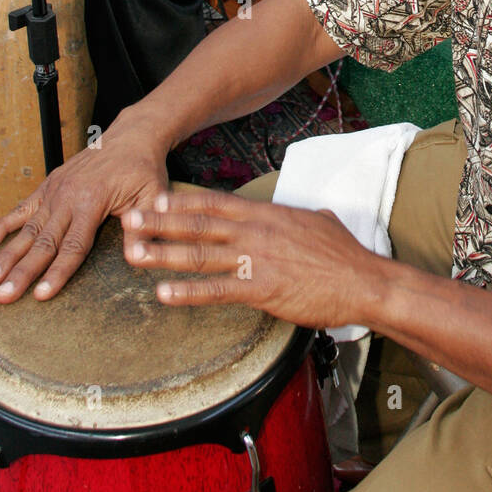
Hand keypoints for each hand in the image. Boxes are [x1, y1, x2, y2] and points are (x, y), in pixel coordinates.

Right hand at [0, 115, 170, 301]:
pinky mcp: (49, 185)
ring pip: (28, 229)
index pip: (73, 246)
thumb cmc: (143, 169)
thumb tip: (138, 257)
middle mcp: (68, 197)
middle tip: (3, 296)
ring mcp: (55, 190)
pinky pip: (22, 208)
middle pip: (43, 243)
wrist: (132, 136)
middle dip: (21, 272)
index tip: (40, 295)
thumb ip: (144, 227)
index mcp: (93, 202)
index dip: (57, 273)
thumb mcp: (153, 196)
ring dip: (7, 255)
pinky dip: (3, 225)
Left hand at [121, 189, 383, 328]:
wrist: (363, 281)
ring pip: (200, 255)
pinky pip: (216, 290)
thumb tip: (310, 215)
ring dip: (163, 254)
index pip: (217, 204)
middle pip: (199, 224)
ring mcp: (255, 260)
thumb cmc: (344, 255)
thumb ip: (304, 218)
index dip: (183, 202)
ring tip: (133, 254)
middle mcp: (255, 232)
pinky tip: (164, 293)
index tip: (156, 199)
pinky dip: (187, 291)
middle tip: (128, 218)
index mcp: (267, 215)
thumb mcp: (321, 222)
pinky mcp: (260, 289)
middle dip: (160, 222)